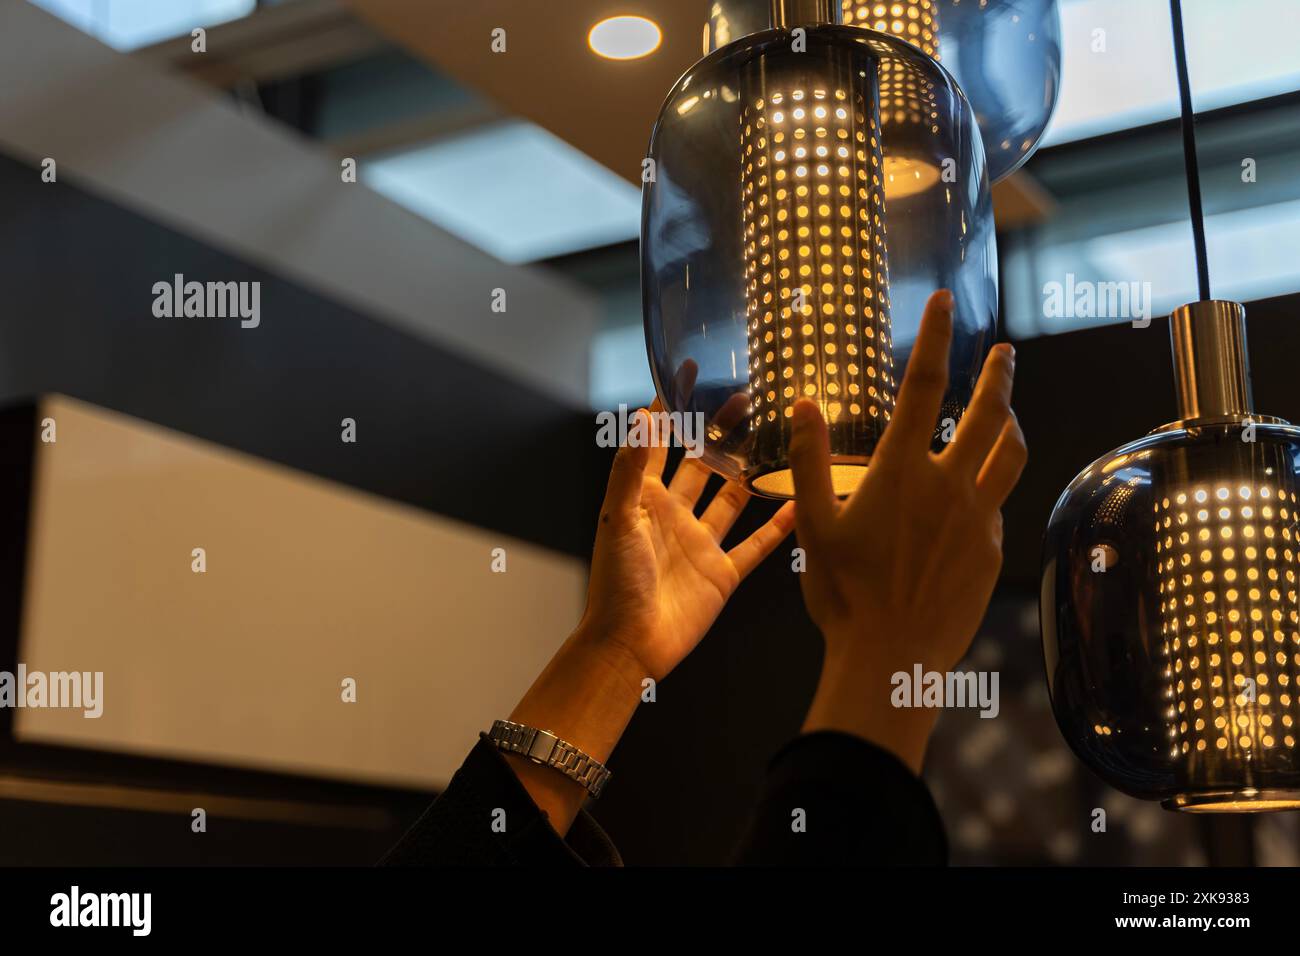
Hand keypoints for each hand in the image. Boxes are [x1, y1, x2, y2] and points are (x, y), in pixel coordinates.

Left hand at [579, 400, 795, 681]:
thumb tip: (640, 416)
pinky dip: (777, 527)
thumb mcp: (619, 518)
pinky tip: (799, 504)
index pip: (658, 441)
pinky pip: (755, 545)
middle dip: (718, 431)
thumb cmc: (615, 583)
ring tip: (774, 439)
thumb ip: (631, 469)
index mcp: (645, 498)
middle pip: (700, 462)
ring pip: (731, 498)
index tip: (686, 372)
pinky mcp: (722, 572)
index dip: (669, 407)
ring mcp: (700, 543)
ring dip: (748, 472)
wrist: (630, 645)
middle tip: (744, 398)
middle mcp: (675, 515)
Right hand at [788, 290, 1026, 771]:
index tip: (947, 303)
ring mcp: (978, 519)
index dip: (936, 338)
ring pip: (1011, 455)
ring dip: (1012, 424)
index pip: (924, 387)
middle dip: (998, 375)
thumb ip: (809, 460)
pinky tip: (976, 495)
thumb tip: (803, 404)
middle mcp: (950, 486)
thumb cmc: (844, 594)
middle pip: (989, 414)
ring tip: (1009, 412)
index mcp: (902, 472)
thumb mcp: (812, 524)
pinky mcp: (990, 550)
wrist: (892, 658)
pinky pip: (998, 505)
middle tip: (1005, 352)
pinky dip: (992, 486)